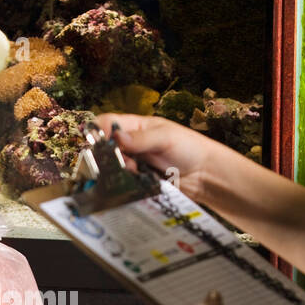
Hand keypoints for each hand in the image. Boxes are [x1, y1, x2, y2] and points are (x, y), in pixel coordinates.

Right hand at [92, 112, 219, 206]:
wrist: (205, 175)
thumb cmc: (189, 148)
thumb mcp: (166, 137)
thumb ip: (141, 138)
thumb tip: (116, 137)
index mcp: (135, 127)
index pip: (108, 122)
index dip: (99, 130)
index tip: (102, 141)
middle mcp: (130, 145)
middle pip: (105, 147)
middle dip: (109, 154)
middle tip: (124, 160)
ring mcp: (133, 163)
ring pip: (112, 167)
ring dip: (118, 169)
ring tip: (134, 171)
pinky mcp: (137, 181)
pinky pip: (123, 182)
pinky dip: (124, 182)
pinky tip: (135, 181)